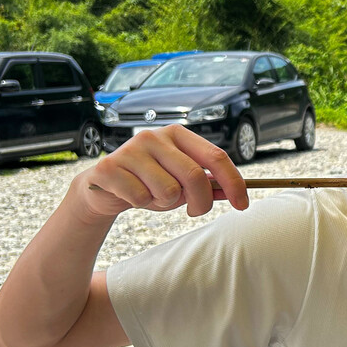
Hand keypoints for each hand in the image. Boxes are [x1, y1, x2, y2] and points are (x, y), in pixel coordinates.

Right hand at [75, 125, 249, 218]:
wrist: (103, 186)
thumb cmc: (148, 182)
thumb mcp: (180, 183)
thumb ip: (207, 185)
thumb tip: (236, 194)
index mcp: (177, 135)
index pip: (216, 156)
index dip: (234, 182)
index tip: (243, 204)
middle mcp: (154, 136)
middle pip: (195, 176)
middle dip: (201, 202)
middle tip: (194, 212)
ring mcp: (130, 149)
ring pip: (168, 191)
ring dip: (166, 203)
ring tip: (153, 196)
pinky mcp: (109, 167)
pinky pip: (142, 197)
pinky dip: (142, 204)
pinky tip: (132, 195)